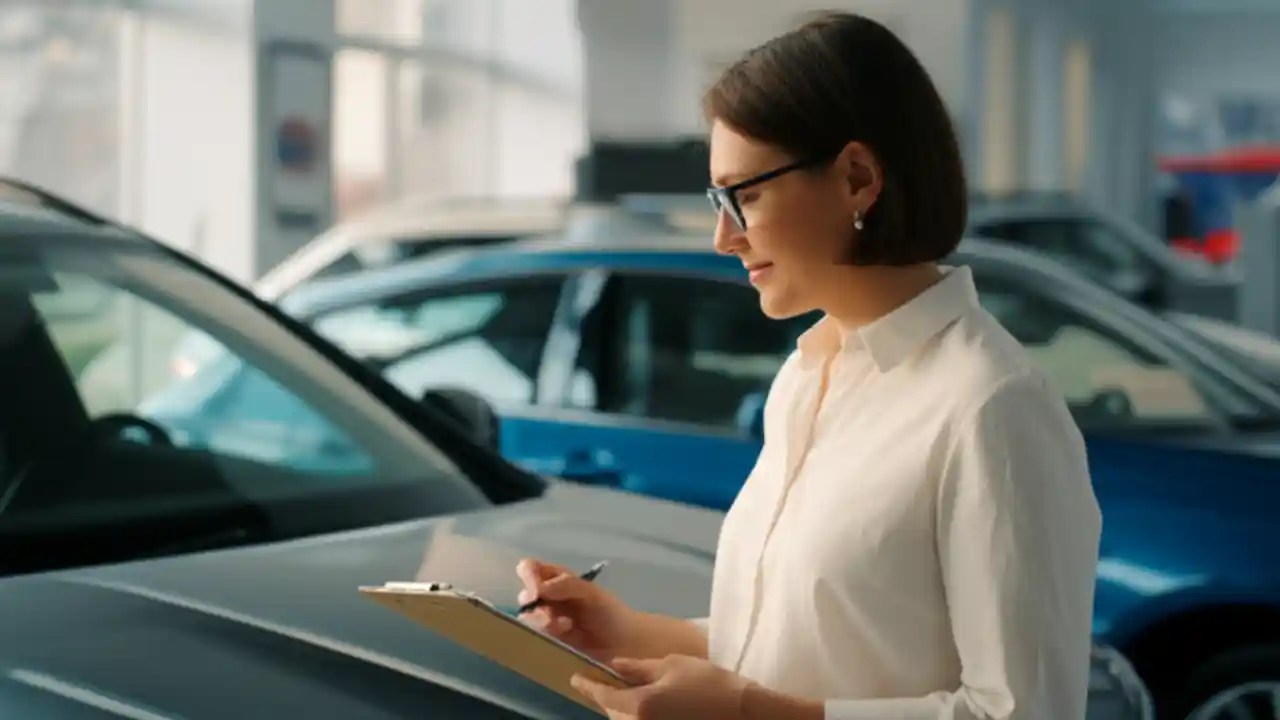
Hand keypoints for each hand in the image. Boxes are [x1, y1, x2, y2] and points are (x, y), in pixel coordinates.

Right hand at [516, 558, 638, 661]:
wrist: (625, 647)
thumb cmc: (611, 614)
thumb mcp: (591, 593)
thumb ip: (567, 585)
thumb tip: (538, 589)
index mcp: (556, 580)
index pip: (530, 569)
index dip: (528, 575)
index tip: (537, 589)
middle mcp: (547, 599)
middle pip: (525, 595)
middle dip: (534, 604)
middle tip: (551, 613)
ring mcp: (546, 622)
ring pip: (527, 619)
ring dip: (541, 621)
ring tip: (566, 626)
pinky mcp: (548, 643)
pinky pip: (534, 638)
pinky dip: (546, 636)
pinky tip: (566, 637)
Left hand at [570, 655, 750, 719]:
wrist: (742, 712)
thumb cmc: (709, 683)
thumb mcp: (672, 665)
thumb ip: (639, 668)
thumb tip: (615, 665)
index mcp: (639, 705)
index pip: (603, 695)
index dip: (586, 685)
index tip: (574, 678)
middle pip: (610, 712)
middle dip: (605, 697)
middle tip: (602, 680)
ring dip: (619, 708)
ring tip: (623, 691)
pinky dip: (634, 716)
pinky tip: (643, 704)